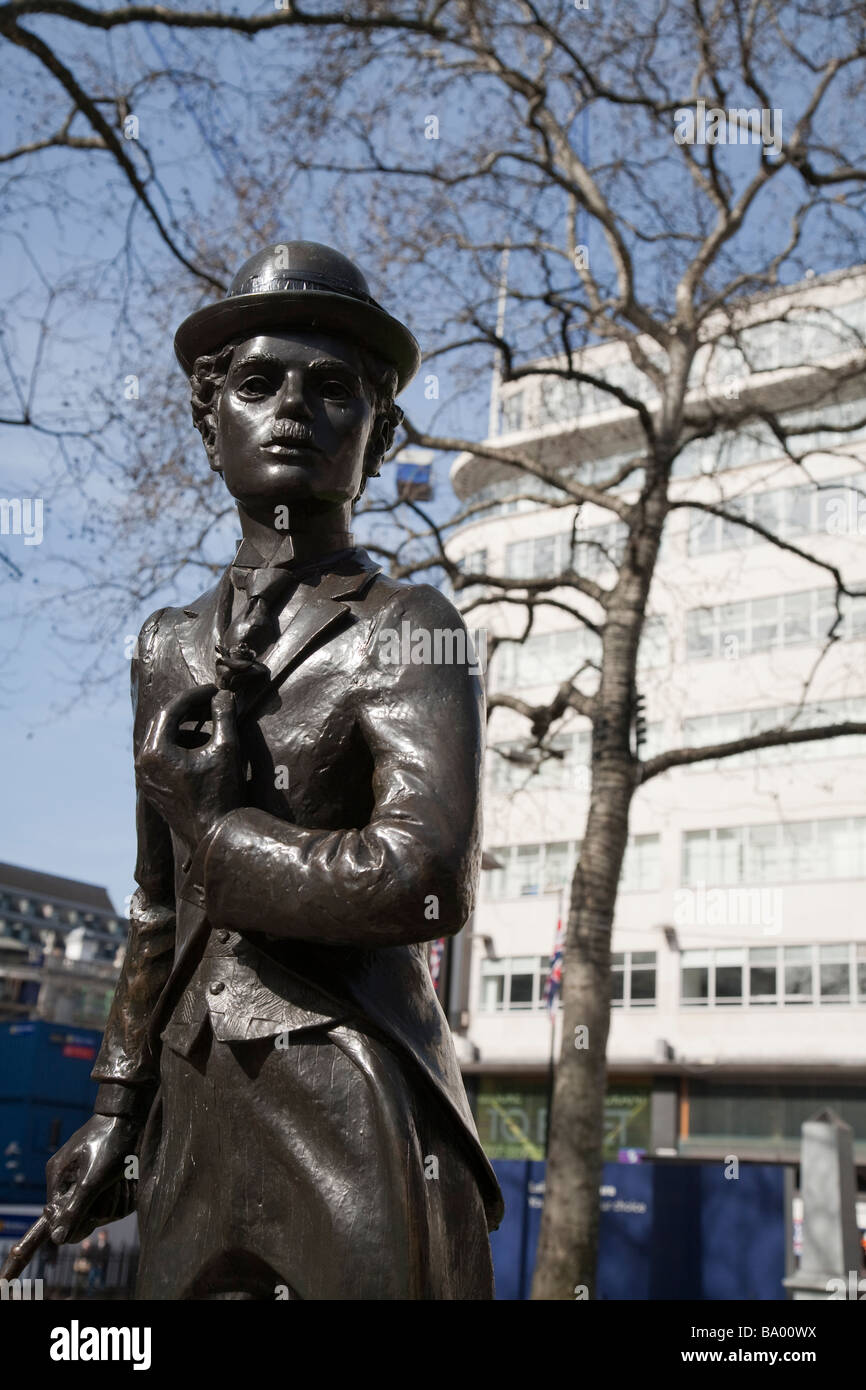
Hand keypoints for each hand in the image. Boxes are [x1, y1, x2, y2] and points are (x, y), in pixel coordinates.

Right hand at [45, 1114, 138, 1244]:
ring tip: (123, 1177)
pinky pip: (107, 1191)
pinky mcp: (99, 1167)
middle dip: (101, 1204)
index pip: (57, 1216)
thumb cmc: (110, 1143)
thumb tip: (57, 1240)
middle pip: (79, 1210)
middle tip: (113, 1185)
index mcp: (57, 1176)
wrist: (130, 1113)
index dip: (77, 1221)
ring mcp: (82, 1170)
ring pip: (97, 1201)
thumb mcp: (92, 1181)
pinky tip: (128, 1176)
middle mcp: (66, 1174)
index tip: (94, 1216)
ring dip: (114, 1196)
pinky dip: (119, 1188)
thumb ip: (75, 1210)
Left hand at [135, 685, 242, 848]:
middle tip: (211, 701)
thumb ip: (224, 716)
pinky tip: (201, 745)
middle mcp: (144, 764)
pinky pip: (161, 757)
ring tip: (208, 720)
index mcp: (156, 752)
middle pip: (161, 722)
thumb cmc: (222, 793)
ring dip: (183, 726)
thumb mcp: (227, 749)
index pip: (171, 710)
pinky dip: (179, 745)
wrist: (216, 836)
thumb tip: (223, 695)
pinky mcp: (153, 789)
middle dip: (187, 709)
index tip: (214, 690)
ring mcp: (146, 778)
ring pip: (160, 739)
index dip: (194, 696)